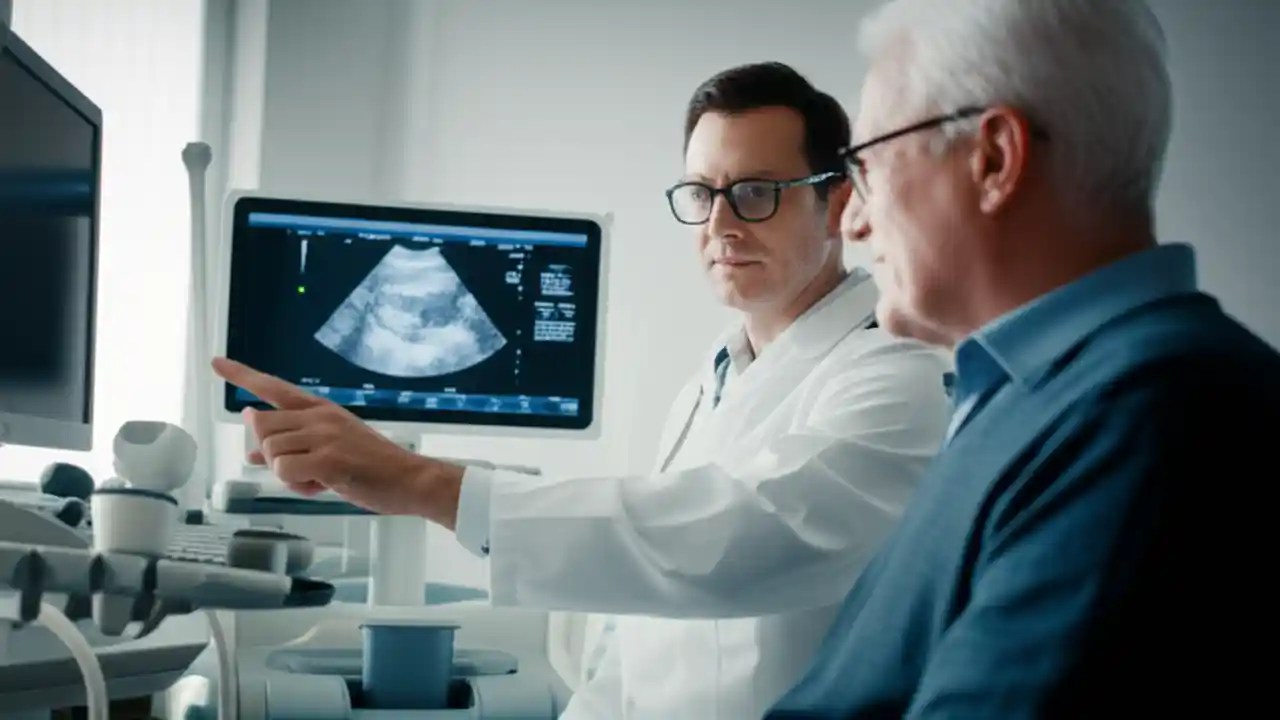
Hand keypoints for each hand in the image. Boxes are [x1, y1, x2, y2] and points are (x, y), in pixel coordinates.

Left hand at [211, 357, 463, 526]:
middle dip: (270, 451)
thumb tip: (252, 454)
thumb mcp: (328, 450)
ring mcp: (325, 435)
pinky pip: (284, 471)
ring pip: (271, 450)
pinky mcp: (329, 459)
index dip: (242, 375)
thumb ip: (290, 447)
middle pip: (262, 425)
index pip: (274, 386)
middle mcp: (320, 416)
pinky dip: (296, 485)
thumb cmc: (371, 467)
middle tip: (300, 468)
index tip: (216, 362)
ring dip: (286, 473)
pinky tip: (322, 486)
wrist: (409, 480)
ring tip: (317, 478)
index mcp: (321, 409)